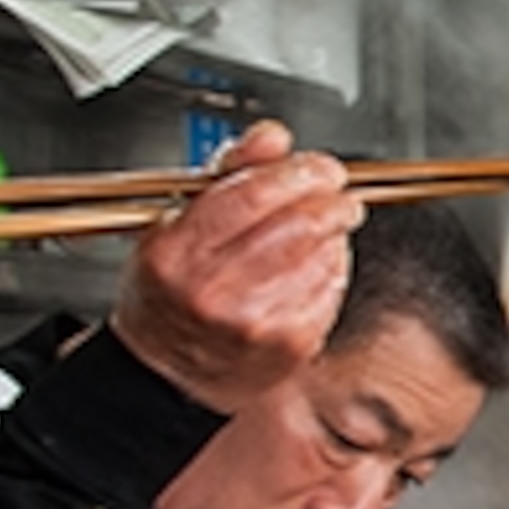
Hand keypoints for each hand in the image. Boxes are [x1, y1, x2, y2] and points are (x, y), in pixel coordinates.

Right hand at [112, 122, 361, 413]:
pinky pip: (332, 289)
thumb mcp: (176, 223)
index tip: (321, 168)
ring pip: (324, 254)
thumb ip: (229, 172)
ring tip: (320, 232)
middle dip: (332, 201)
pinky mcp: (290, 343)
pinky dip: (333, 269)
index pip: (253, 194)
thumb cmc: (171, 291)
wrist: (169, 372)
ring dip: (333, 234)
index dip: (299, 173)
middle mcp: (213, 290)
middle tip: (339, 195)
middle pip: (300, 225)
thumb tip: (272, 137)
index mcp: (177, 252)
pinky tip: (312, 268)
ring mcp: (254, 321)